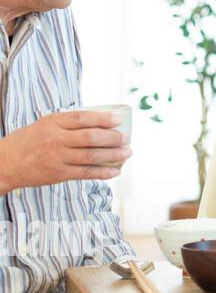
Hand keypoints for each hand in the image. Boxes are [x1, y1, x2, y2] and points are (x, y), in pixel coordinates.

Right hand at [0, 110, 131, 194]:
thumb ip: (67, 123)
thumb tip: (99, 122)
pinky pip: (85, 173)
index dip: (103, 119)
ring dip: (113, 155)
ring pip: (91, 156)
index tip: (118, 121)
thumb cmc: (28, 141)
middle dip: (113, 138)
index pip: (82, 118)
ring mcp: (57, 158)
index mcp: (52, 123)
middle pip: (90, 137)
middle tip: (126, 138)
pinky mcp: (58, 174)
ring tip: (127, 153)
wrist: (5, 163)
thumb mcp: (44, 124)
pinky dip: (102, 172)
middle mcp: (55, 139)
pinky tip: (115, 171)